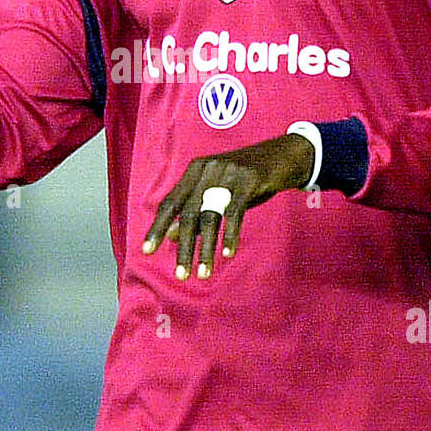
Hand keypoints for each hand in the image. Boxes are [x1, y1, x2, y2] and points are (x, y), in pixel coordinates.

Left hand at [142, 133, 315, 279]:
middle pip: (188, 214)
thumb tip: (168, 234)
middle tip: (181, 274)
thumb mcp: (218, 193)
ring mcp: (227, 173)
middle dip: (184, 247)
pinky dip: (230, 235)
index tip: (146, 251)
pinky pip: (235, 212)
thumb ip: (195, 210)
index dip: (157, 227)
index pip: (170, 202)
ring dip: (206, 248)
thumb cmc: (248, 178)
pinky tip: (227, 253)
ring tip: (203, 273)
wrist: (283, 156)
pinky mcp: (248, 179)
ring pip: (210, 216)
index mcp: (195, 171)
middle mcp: (207, 170)